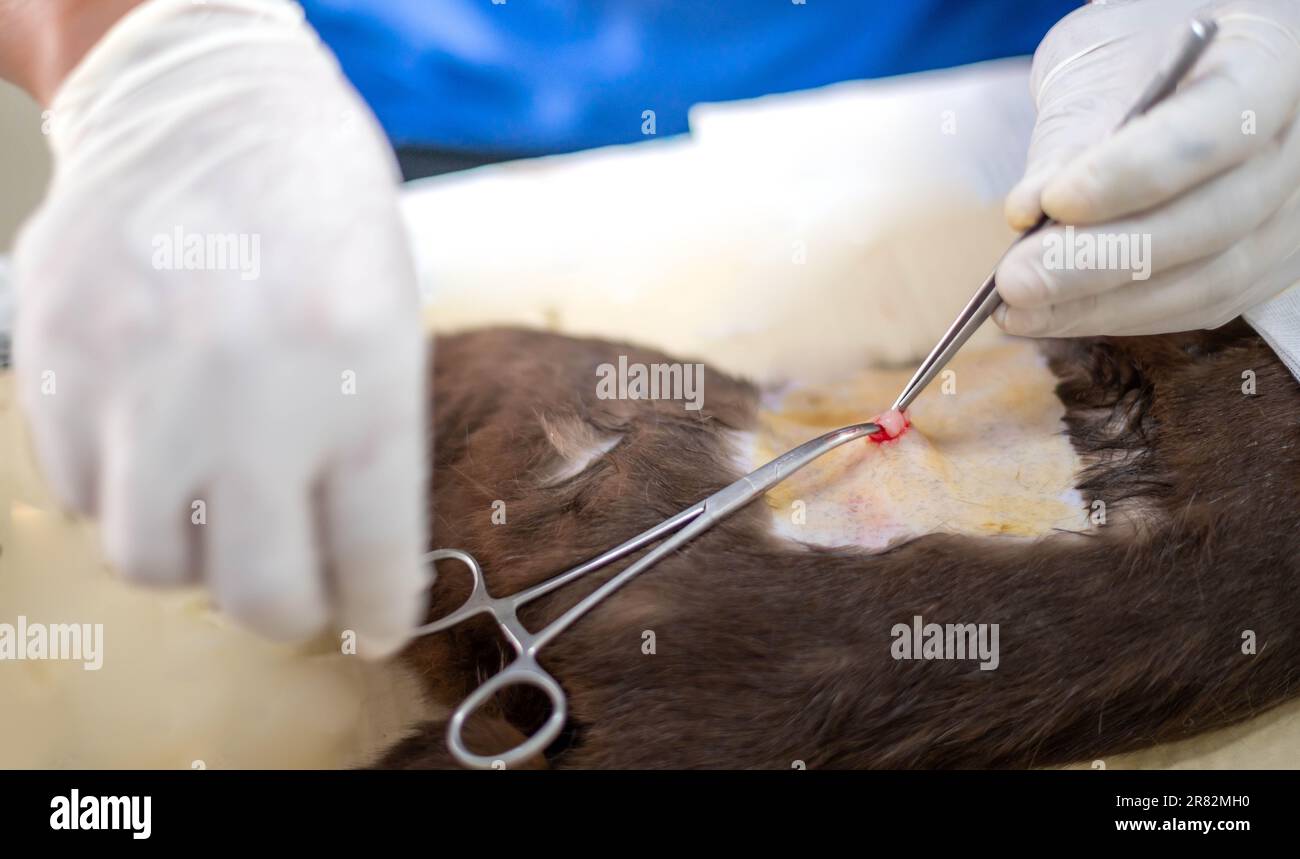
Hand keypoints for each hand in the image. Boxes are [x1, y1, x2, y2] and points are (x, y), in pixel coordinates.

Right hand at [13, 0, 428, 654]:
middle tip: (294, 587)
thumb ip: (372, 449)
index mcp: (361, 372)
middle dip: (286, 609)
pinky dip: (125, 492)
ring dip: (195, 552)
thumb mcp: (390, 323)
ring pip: (152, 559)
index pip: (373, 555)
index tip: (374, 622)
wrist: (208, 105)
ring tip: (221, 496)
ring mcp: (139, 373)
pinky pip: (82, 493)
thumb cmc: (322, 217)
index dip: (375, 609)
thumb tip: (351, 567)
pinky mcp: (56, 359)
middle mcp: (250, 384)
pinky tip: (157, 436)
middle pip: (256, 590)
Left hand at [995, 0, 1299, 336]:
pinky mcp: (1268, 265)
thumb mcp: (1096, 68)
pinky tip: (1055, 314)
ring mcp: (1294, 213)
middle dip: (1102, 260)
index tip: (1054, 202)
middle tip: (1016, 280)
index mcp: (1273, 63)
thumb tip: (1028, 214)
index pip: (1220, 128)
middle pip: (1217, 220)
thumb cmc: (1135, 58)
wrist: (1174, 74)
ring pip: (1212, 280)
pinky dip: (1120, 315)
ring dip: (1102, 304)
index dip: (1136, 173)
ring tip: (1019, 308)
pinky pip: (1199, 307)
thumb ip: (1071, 136)